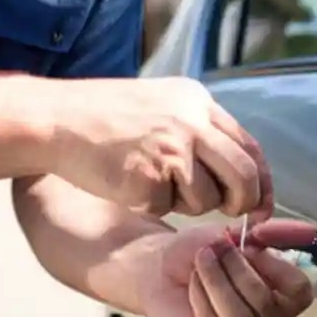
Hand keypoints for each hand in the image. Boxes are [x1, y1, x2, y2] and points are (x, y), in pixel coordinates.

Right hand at [49, 76, 272, 218]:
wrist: (54, 119)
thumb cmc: (104, 118)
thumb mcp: (162, 106)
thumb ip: (198, 130)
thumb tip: (239, 172)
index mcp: (197, 102)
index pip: (249, 146)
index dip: (261, 181)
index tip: (263, 205)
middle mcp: (191, 121)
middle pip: (243, 175)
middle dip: (243, 203)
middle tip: (230, 214)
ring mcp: (172, 148)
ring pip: (205, 198)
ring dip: (184, 203)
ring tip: (150, 180)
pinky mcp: (149, 176)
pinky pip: (165, 207)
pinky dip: (149, 204)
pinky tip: (126, 182)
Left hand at [125, 223, 314, 316]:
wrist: (160, 264)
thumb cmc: (203, 251)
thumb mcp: (239, 234)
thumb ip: (274, 232)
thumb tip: (309, 231)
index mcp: (283, 295)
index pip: (300, 291)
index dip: (276, 265)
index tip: (251, 242)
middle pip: (265, 303)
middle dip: (237, 269)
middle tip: (216, 249)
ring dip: (218, 283)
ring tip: (203, 260)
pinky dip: (203, 297)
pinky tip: (195, 281)